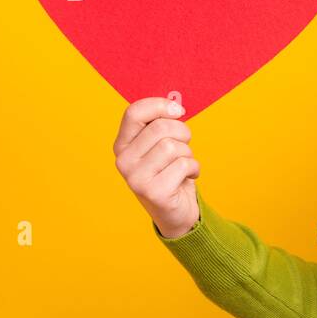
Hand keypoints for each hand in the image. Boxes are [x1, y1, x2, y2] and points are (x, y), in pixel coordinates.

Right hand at [114, 96, 201, 237]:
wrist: (176, 212)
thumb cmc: (170, 172)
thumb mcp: (161, 146)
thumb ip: (161, 125)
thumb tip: (175, 106)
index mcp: (122, 145)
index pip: (134, 112)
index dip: (160, 105)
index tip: (178, 110)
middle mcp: (123, 161)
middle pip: (160, 128)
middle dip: (182, 132)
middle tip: (186, 144)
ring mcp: (135, 178)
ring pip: (173, 146)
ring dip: (188, 153)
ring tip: (184, 164)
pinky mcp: (153, 192)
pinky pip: (183, 164)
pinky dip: (194, 168)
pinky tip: (188, 177)